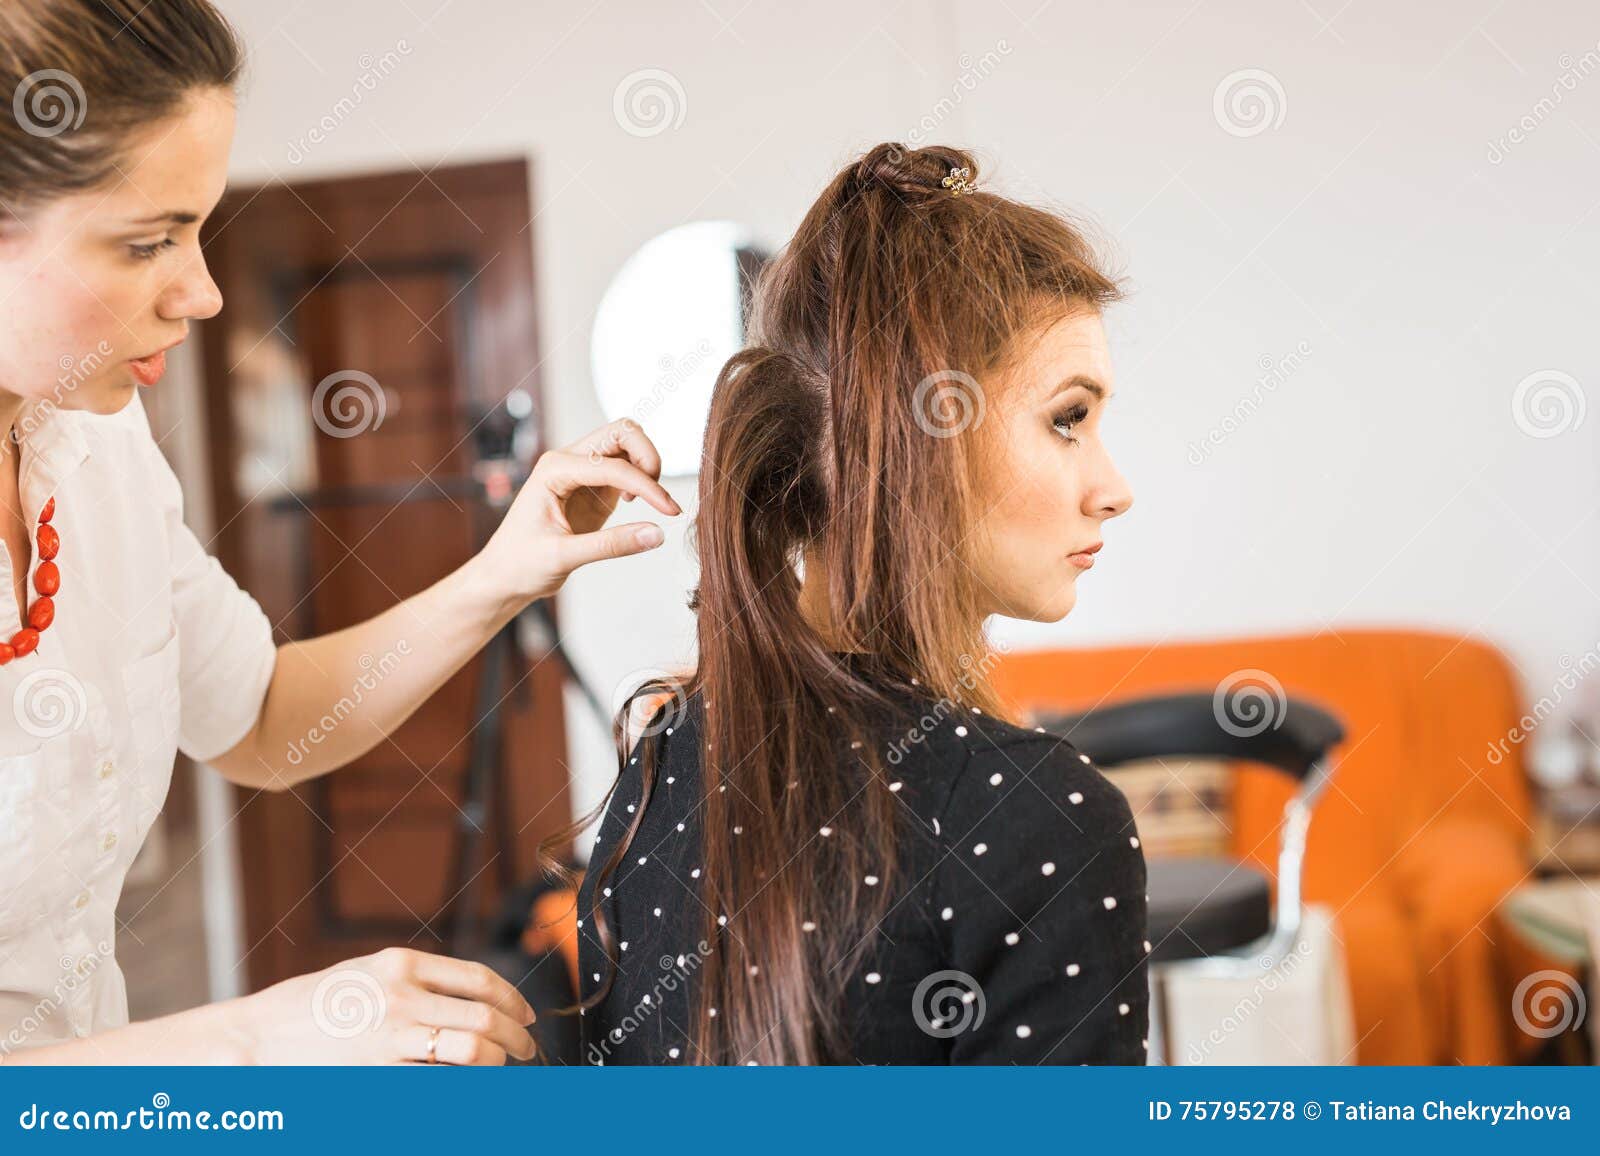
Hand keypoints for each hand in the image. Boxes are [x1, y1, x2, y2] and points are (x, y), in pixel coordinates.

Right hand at [234, 947, 538, 1064]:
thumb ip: (414, 980)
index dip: (514, 1000)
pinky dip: (462, 1087)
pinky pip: (438, 1084)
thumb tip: (471, 998)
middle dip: (516, 1037)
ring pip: (471, 1051)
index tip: (526, 1016)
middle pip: (484, 1017)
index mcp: (400, 964)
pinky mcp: (380, 1076)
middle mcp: (401, 997)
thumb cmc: (308, 1008)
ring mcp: (390, 1038)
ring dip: (497, 1062)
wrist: (254, 1041)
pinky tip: (467, 1089)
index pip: (479, 979)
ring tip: (502, 1068)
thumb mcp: (364, 974)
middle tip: (526, 1049)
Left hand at [474, 418, 680, 606]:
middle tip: (658, 496)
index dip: (646, 486)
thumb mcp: (564, 557)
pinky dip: (640, 479)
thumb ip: (612, 545)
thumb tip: (657, 534)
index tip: (670, 511)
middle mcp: (568, 461)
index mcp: (554, 469)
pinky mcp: (593, 488)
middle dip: (648, 456)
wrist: (503, 575)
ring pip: (626, 444)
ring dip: (646, 466)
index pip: (613, 465)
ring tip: (649, 502)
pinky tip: (634, 505)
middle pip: (622, 432)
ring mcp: (582, 472)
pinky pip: (625, 468)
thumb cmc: (520, 563)